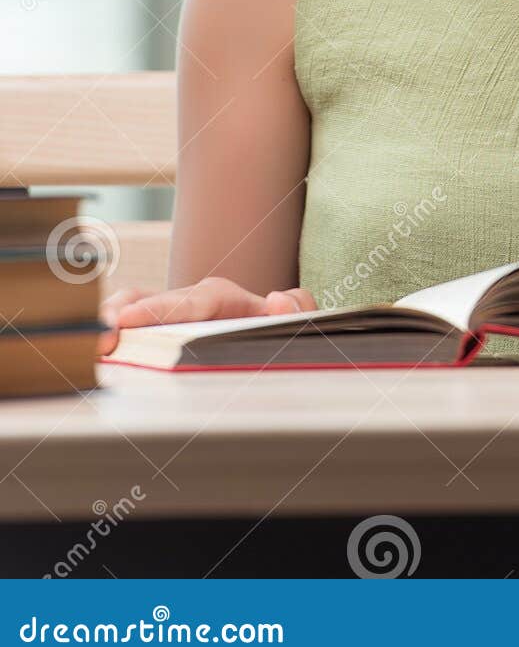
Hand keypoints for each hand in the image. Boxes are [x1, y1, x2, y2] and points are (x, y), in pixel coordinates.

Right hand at [97, 276, 317, 357]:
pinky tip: (94, 349)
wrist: (271, 340)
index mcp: (224, 298)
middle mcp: (192, 301)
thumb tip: (277, 298)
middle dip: (125, 316)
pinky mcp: (157, 330)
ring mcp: (172, 315)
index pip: (192, 301)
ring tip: (91, 344)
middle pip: (154, 303)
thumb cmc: (278, 330)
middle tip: (98, 338)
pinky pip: (129, 322)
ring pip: (134, 306)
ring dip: (111, 320)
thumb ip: (299, 309)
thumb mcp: (298, 321)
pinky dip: (110, 329)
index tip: (127, 321)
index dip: (159, 310)